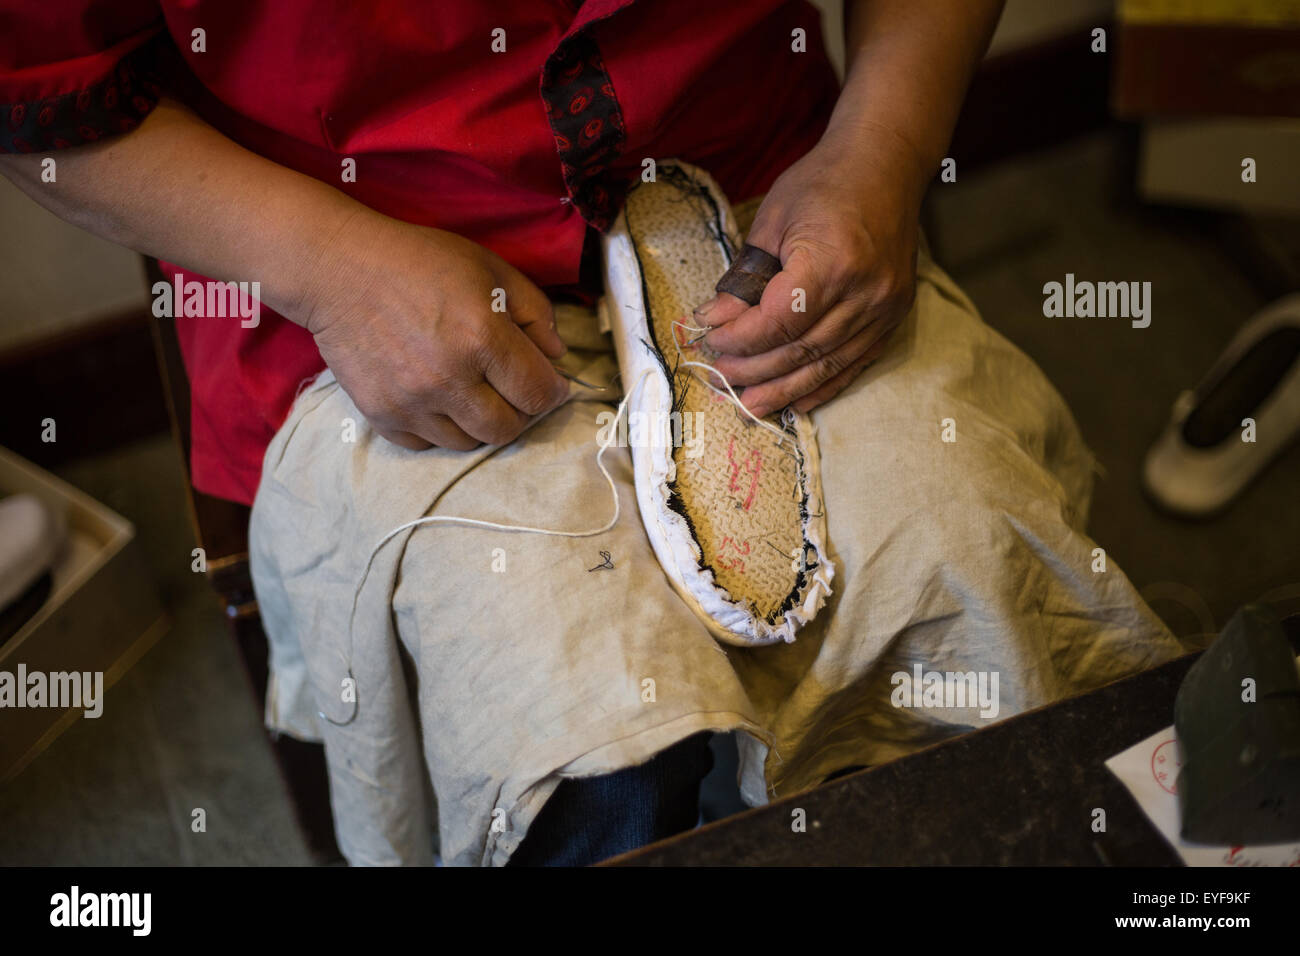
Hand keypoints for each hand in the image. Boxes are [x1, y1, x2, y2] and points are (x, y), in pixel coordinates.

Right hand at [297, 209, 568, 449]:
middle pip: (507, 429)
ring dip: (479, 422)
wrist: (339, 269)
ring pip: (468, 442)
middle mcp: (449, 378)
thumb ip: (535, 312)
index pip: (539, 394)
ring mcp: (412, 402)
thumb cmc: (421, 262)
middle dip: (519, 411)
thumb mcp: (491, 269)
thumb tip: (556, 357)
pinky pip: (427, 443)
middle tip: (511, 389)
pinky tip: (438, 398)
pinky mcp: (382, 414)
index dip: (553, 392)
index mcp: (483, 339)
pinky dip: (439, 428)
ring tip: (473, 392)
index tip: (549, 383)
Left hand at [695, 129, 923, 416]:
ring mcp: (884, 308)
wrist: (886, 165)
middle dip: (754, 370)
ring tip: (749, 407)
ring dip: (784, 390)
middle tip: (720, 378)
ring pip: (826, 365)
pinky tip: (795, 402)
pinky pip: (854, 364)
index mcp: (832, 262)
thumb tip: (714, 320)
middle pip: (801, 349)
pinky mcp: (893, 316)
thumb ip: (744, 278)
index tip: (711, 340)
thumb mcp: (772, 222)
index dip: (741, 339)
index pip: (778, 322)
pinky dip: (822, 386)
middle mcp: (864, 292)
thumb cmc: (823, 184)